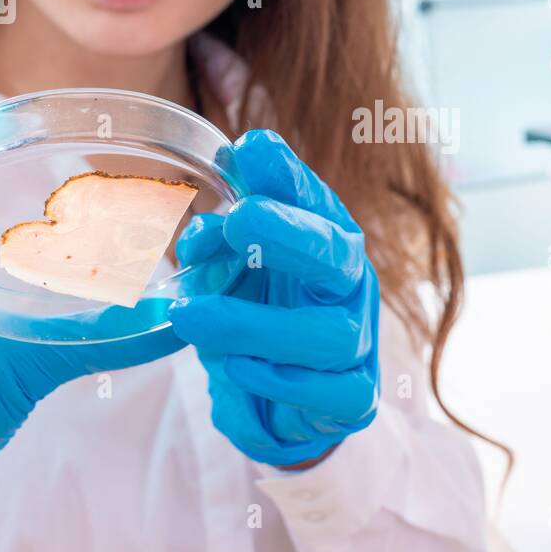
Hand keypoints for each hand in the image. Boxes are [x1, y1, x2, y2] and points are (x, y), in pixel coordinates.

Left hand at [168, 130, 378, 467]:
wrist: (281, 402)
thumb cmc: (260, 318)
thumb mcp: (233, 268)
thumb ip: (224, 231)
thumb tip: (217, 186)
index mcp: (323, 240)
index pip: (312, 201)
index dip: (287, 177)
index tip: (251, 149)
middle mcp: (349, 284)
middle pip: (337, 254)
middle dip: (291, 234)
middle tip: (238, 219)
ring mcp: (358, 341)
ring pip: (330, 334)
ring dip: (256, 325)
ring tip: (192, 318)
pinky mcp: (356, 397)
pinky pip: (334, 392)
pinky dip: (281, 381)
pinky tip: (235, 369)